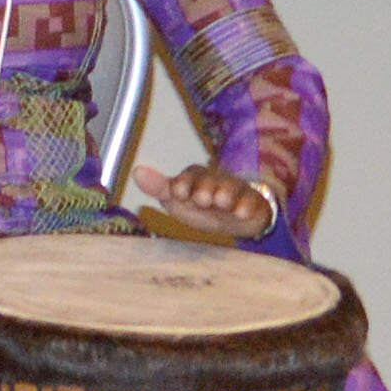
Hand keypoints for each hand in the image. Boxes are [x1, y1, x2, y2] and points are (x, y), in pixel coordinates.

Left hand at [132, 164, 275, 240]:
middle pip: (212, 179)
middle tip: (202, 199)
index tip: (179, 192)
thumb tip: (137, 171)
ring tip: (221, 202)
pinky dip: (246, 206)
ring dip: (226, 193)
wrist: (237, 219)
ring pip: (232, 187)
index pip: (191, 174)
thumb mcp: (180, 201)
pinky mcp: (254, 201)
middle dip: (205, 187)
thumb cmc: (205, 208)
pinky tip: (241, 213)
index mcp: (197, 179)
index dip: (185, 182)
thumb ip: (160, 187)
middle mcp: (217, 181)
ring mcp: (236, 191)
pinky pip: (252, 201)